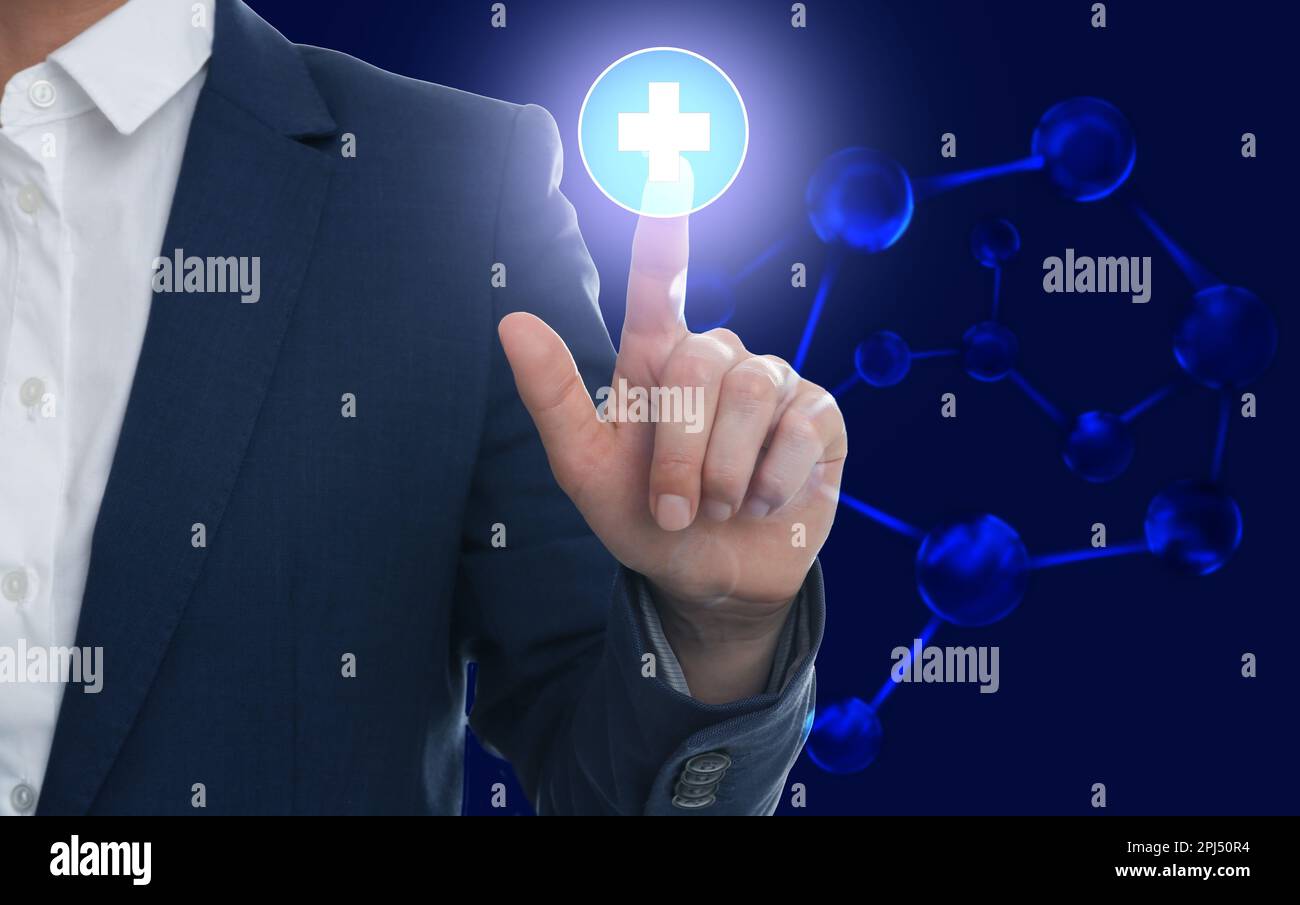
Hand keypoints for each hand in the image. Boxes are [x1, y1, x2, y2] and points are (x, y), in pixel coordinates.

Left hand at [498, 215, 845, 701]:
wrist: (710, 580)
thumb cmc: (645, 519)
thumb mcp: (586, 470)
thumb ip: (553, 398)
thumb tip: (511, 318)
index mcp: (656, 364)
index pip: (661, 286)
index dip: (665, 233)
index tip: (668, 167)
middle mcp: (717, 360)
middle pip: (701, 363)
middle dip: (682, 450)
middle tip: (676, 509)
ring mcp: (774, 383)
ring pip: (753, 390)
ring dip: (725, 470)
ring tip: (718, 507)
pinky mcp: (819, 416)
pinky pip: (800, 426)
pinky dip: (771, 481)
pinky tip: (762, 502)